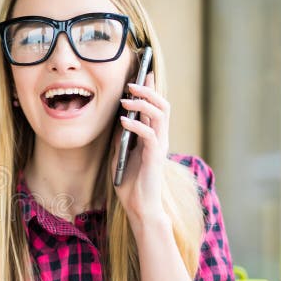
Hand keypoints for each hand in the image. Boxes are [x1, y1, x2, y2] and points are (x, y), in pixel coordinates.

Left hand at [110, 72, 169, 224]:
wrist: (139, 207)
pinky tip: (123, 121)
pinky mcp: (155, 158)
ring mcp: (160, 147)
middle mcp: (160, 138)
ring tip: (126, 99)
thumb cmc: (130, 183)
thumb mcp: (120, 154)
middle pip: (162, 106)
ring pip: (160, 116)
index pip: (156, 107)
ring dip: (143, 104)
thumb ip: (122, 137)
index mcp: (154, 137)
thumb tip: (118, 119)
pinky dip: (136, 125)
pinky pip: (150, 135)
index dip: (152, 89)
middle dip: (148, 91)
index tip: (143, 73)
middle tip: (131, 84)